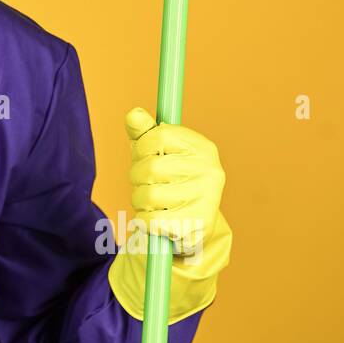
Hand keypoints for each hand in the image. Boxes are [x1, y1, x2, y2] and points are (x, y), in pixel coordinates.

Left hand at [123, 106, 223, 258]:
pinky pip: (151, 220)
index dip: (141, 147)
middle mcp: (210, 170)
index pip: (159, 134)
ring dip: (140, 201)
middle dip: (137, 178)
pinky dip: (144, 221)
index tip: (144, 157)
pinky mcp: (197, 226)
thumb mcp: (157, 153)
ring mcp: (207, 199)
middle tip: (147, 184)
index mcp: (202, 147)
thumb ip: (143, 133)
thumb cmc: (169, 182)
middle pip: (150, 167)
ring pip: (148, 195)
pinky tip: (156, 219)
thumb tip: (133, 114)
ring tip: (152, 203)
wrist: (192, 228)